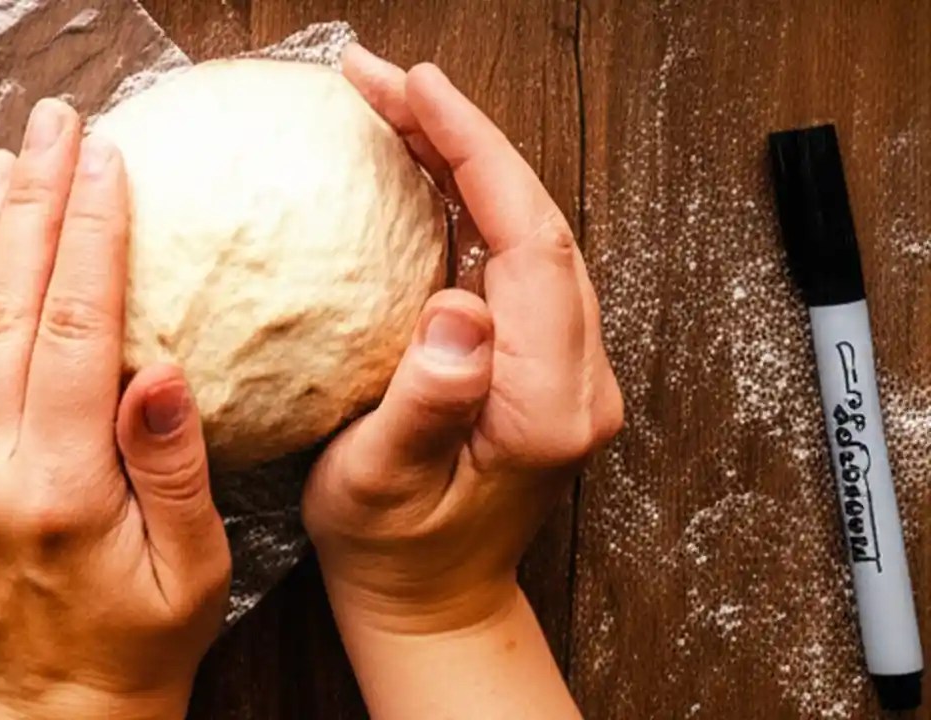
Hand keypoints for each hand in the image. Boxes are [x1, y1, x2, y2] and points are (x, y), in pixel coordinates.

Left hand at [0, 100, 229, 719]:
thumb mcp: (195, 563)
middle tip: (56, 128)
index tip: (106, 162)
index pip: (71, 330)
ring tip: (6, 168)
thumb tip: (163, 366)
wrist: (62, 702)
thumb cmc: (145, 632)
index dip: (89, 235)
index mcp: (55, 491)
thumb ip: (173, 465)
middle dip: (30, 204)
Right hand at [302, 47, 622, 717]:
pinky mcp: (541, 360)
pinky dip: (467, 200)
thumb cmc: (396, 552)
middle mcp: (576, 377)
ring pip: (527, 229)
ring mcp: (566, 365)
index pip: (530, 245)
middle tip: (381, 81)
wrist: (431, 599)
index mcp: (548, 404)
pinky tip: (418, 169)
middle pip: (536, 219)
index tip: (417, 89)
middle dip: (463, 135)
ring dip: (464, 159)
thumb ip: (428, 401)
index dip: (477, 153)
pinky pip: (512, 257)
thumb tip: (459, 308)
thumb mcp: (382, 484)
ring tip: (391, 106)